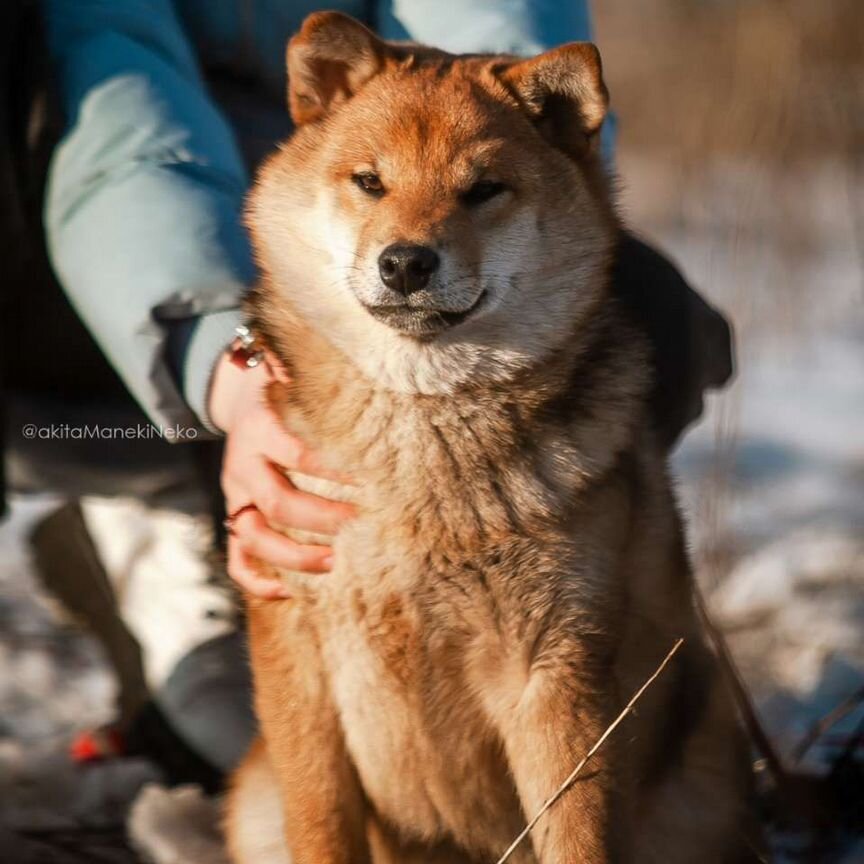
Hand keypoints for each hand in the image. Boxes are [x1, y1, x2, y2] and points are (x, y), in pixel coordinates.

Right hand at [209, 351, 354, 597]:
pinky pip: (237, 560)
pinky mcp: (235, 517)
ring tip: (336, 564)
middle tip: (364, 525)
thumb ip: (317, 378)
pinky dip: (259, 582)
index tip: (375, 478)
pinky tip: (292, 592)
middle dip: (324, 518)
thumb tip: (368, 363)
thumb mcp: (294, 374)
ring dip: (294, 556)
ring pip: (252, 537)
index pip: (298, 453)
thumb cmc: (285, 389)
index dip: (335, 469)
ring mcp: (235, 496)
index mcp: (261, 427)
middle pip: (278, 502)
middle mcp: (243, 464)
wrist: (241, 398)